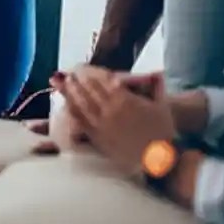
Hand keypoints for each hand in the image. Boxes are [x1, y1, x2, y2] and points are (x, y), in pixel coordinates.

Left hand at [61, 70, 176, 173]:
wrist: (158, 157)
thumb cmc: (162, 131)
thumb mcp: (161, 105)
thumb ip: (156, 87)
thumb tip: (156, 72)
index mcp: (126, 100)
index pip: (103, 81)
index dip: (91, 72)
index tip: (82, 67)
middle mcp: (111, 110)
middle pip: (89, 90)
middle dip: (77, 80)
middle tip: (68, 72)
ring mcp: (103, 124)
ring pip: (82, 104)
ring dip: (70, 92)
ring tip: (60, 83)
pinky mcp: (98, 138)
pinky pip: (81, 123)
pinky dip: (72, 112)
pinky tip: (65, 105)